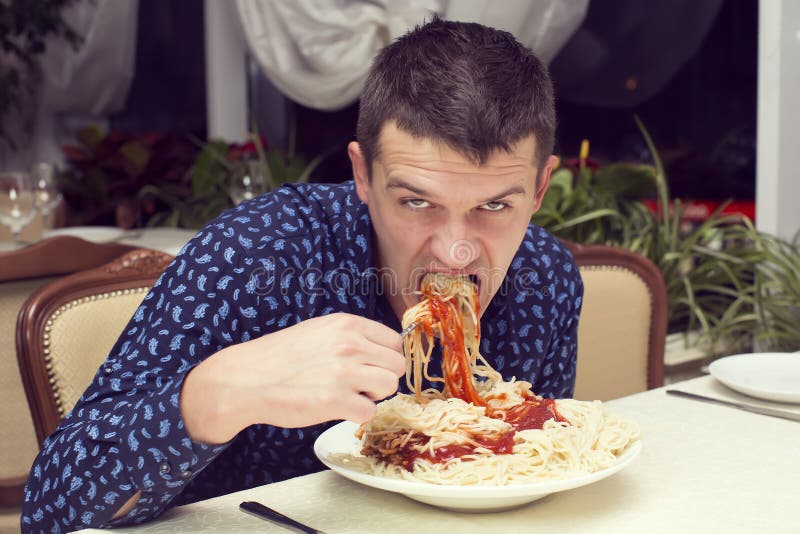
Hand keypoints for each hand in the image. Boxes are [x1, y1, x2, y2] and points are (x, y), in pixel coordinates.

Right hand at [181, 313, 404, 443]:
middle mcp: (350, 344)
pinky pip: (369, 412)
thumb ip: (350, 336)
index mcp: (347, 324)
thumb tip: (379, 350)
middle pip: (397, 365)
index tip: (371, 367)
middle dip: (382, 378)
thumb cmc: (280, 357)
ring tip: (348, 395)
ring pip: (389, 387)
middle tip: (360, 385)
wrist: (246, 379)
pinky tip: (337, 408)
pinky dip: (356, 415)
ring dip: (372, 396)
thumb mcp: (318, 330)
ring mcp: (344, 372)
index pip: (394, 341)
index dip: (385, 358)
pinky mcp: (335, 400)